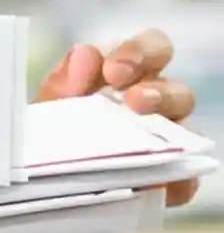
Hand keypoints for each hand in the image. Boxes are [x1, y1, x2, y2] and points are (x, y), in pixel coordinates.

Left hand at [35, 29, 198, 206]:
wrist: (46, 181)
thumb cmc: (52, 133)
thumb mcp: (49, 108)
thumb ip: (64, 83)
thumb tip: (86, 54)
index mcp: (128, 75)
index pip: (151, 49)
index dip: (137, 53)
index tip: (112, 71)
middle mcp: (156, 103)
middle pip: (177, 88)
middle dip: (158, 91)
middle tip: (134, 101)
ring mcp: (169, 142)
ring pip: (187, 129)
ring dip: (166, 135)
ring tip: (139, 141)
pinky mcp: (172, 179)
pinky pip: (185, 178)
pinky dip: (172, 179)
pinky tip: (152, 182)